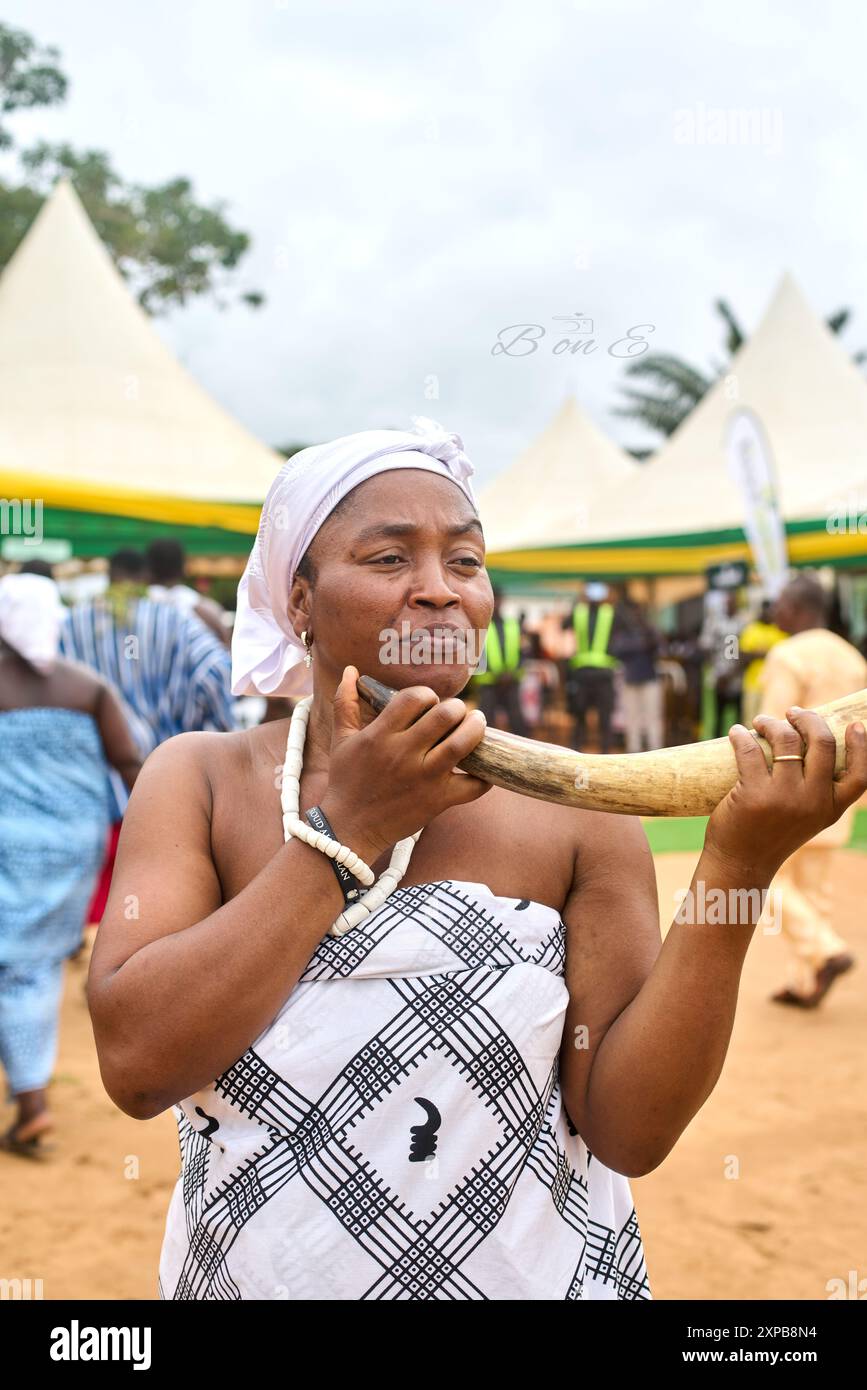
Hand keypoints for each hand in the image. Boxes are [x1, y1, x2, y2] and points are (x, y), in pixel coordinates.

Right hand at [319, 665, 492, 861]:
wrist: (348, 828)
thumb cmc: (346, 780)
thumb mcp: (341, 740)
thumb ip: (345, 703)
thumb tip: (351, 670)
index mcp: (380, 735)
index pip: (414, 697)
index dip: (427, 694)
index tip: (429, 702)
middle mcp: (403, 754)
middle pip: (445, 715)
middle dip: (457, 707)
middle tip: (458, 712)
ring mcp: (424, 778)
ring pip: (462, 743)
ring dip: (476, 728)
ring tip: (476, 724)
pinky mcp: (438, 801)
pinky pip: (472, 786)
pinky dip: (484, 778)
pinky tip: (481, 770)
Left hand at [704, 707, 866, 878]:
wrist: (741, 863)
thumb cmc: (771, 834)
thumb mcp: (805, 816)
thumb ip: (815, 788)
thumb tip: (806, 739)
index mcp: (831, 808)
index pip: (860, 775)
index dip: (862, 746)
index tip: (855, 725)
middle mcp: (812, 802)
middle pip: (822, 743)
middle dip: (808, 718)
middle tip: (793, 713)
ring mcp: (784, 798)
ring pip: (786, 739)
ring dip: (771, 722)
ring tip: (761, 722)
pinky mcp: (754, 794)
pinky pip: (749, 749)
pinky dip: (740, 735)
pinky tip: (736, 732)